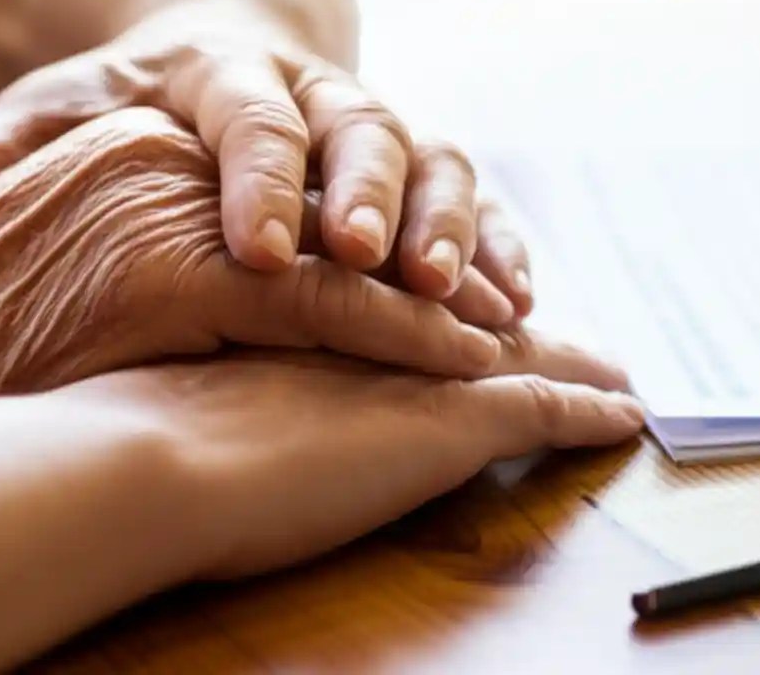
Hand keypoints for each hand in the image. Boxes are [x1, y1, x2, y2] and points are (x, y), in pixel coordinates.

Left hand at [0, 0, 532, 325]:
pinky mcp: (417, 161)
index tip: (267, 251)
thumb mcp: (53, 127)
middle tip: (374, 263)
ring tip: (471, 300)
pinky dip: (500, 244)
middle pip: (361, 126)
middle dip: (375, 194)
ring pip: (437, 157)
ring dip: (457, 225)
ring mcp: (374, 123)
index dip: (264, 179)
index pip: (248, 118)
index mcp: (219, 79)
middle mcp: (310, 92)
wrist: (214, 52)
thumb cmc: (127, 109)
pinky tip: (515, 302)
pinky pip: (479, 194)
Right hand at [73, 333, 640, 579]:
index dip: (437, 307)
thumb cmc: (137, 439)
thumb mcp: (182, 394)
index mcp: (304, 312)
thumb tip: (176, 413)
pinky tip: (622, 419)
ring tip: (615, 374)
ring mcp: (408, 368)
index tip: (467, 314)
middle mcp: (367, 325)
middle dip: (518, 323)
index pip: (390, 301)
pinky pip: (538, 409)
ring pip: (516, 355)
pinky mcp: (446, 419)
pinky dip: (582, 413)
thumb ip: (211, 381)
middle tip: (566, 338)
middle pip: (465, 314)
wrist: (151, 458)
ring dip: (569, 363)